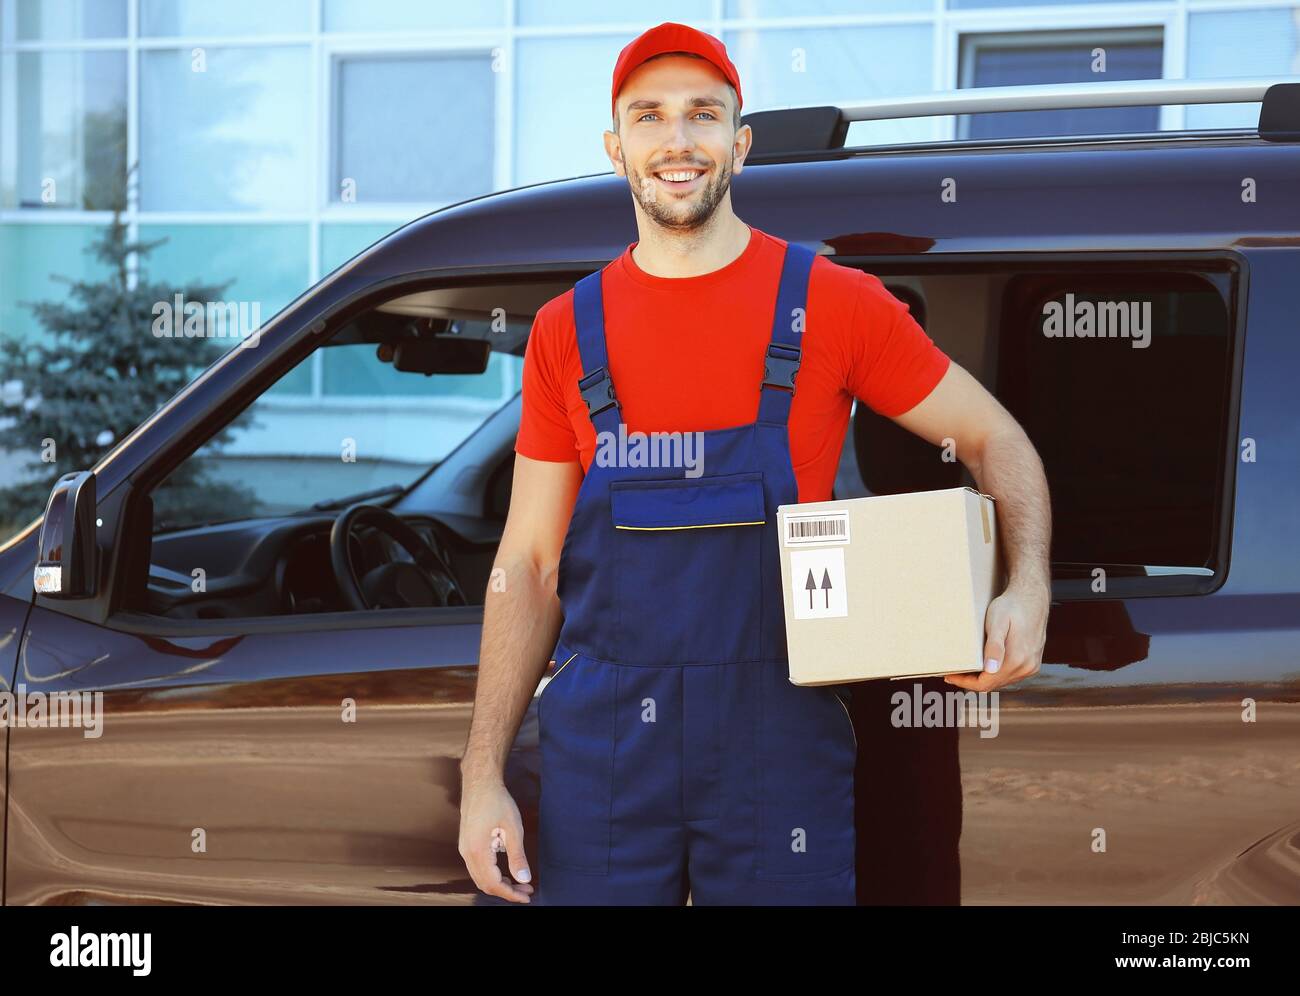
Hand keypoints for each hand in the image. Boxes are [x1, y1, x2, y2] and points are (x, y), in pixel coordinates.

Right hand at [459, 779, 533, 902]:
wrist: (480, 782)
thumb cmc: (497, 800)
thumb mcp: (513, 828)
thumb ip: (517, 856)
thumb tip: (524, 878)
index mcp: (477, 851)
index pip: (494, 883)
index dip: (511, 893)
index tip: (527, 896)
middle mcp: (467, 853)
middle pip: (485, 884)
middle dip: (506, 891)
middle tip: (526, 889)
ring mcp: (464, 849)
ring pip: (480, 878)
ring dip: (499, 883)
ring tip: (519, 882)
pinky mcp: (466, 844)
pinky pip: (477, 868)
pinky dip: (491, 874)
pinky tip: (506, 870)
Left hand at [945, 581, 1048, 691]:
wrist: (1032, 598)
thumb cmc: (1010, 606)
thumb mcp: (997, 622)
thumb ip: (994, 646)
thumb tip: (990, 669)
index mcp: (1016, 660)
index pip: (985, 684)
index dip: (965, 682)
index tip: (949, 676)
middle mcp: (1026, 667)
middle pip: (993, 684)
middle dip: (971, 680)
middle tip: (953, 672)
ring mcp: (1031, 666)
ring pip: (1001, 681)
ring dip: (984, 678)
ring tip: (966, 669)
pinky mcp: (1033, 663)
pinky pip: (1010, 675)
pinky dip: (996, 673)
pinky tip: (985, 664)